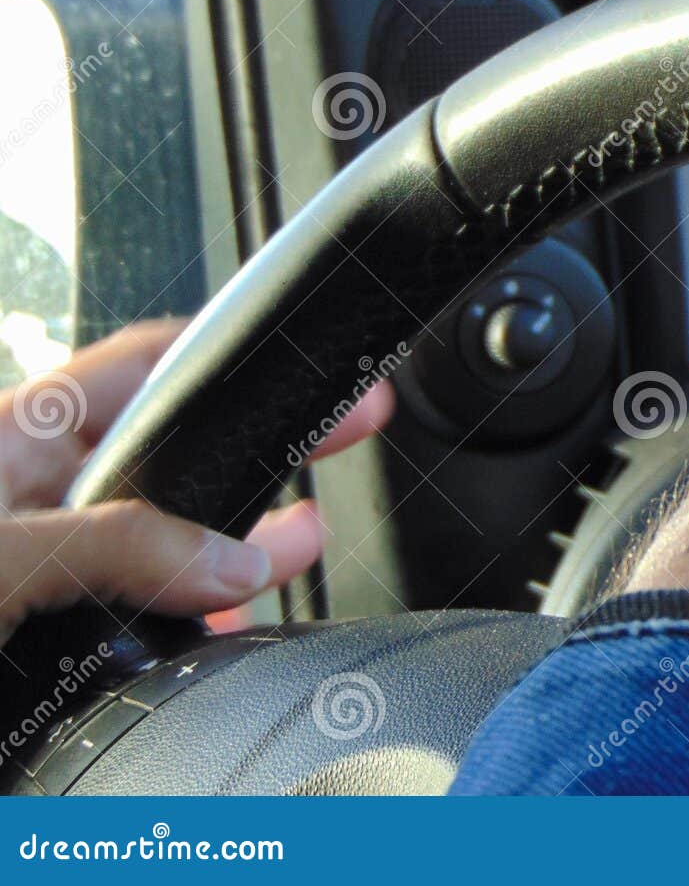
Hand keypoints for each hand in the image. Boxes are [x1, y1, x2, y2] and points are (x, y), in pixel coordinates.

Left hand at [0, 318, 391, 643]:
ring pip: (170, 544)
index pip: (140, 367)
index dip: (227, 355)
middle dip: (264, 449)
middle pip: (176, 454)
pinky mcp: (58, 639)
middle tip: (348, 429)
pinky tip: (233, 626)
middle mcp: (36, 498)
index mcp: (13, 441)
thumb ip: (115, 545)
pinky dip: (201, 620)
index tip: (305, 361)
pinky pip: (149, 617)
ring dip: (240, 547)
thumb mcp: (2, 555)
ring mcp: (51, 569)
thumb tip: (233, 562)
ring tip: (304, 542)